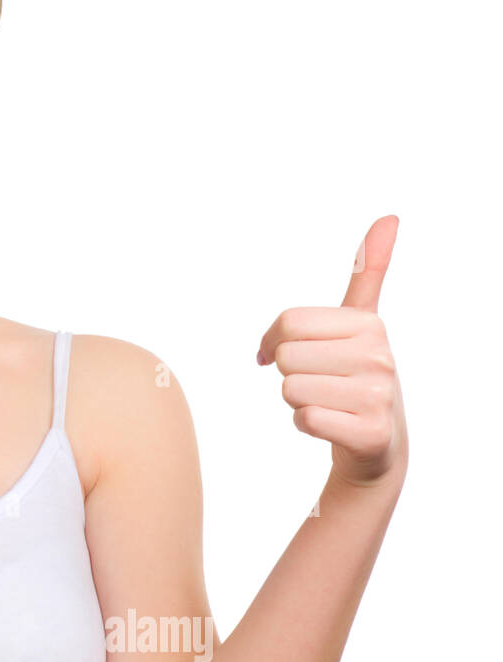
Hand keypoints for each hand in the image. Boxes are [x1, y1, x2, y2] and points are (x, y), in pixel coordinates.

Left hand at [256, 215, 406, 487]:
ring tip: (329, 402)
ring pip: (290, 389)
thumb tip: (389, 217)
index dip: (273, 342)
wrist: (377, 444)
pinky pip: (304, 419)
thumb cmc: (356, 376)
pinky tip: (332, 424)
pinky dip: (306, 425)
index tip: (290, 353)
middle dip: (291, 373)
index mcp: (369, 323)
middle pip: (285, 357)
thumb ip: (368, 272)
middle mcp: (380, 355)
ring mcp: (378, 395)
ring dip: (299, 400)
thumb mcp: (361, 322)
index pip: (287, 323)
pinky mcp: (370, 432)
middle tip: (322, 383)